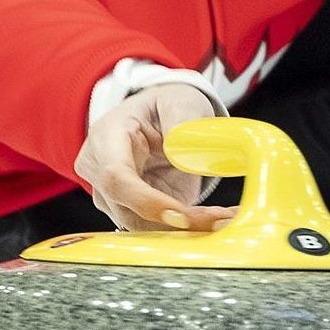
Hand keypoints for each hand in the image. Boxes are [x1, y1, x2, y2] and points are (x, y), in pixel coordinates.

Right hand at [74, 83, 236, 232]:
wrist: (158, 118)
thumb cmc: (165, 104)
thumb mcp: (178, 98)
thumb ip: (181, 117)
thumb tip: (182, 152)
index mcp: (107, 139)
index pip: (116, 178)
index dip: (146, 201)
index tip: (182, 215)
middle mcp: (102, 175)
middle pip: (131, 212)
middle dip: (178, 222)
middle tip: (222, 219)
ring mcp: (115, 199)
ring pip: (146, 229)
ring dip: (188, 230)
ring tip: (227, 218)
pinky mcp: (136, 214)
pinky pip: (159, 230)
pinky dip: (190, 230)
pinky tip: (219, 219)